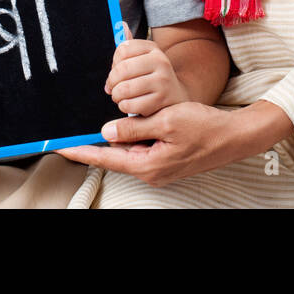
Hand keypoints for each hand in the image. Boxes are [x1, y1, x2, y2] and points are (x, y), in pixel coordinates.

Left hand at [57, 102, 238, 186]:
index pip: (107, 158)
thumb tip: (106, 132)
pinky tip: (123, 126)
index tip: (61, 145)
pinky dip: (130, 139)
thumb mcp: (166, 121)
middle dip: (94, 144)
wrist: (232, 137)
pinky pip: (140, 150)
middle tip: (71, 133)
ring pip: (127, 153)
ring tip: (93, 128)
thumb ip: (134, 129)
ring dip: (114, 140)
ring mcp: (158, 168)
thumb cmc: (204, 127)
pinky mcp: (165, 161)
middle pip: (115, 157)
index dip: (82, 150)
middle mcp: (151, 172)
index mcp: (149, 165)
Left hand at [105, 26, 189, 116]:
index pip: (122, 50)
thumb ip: (130, 45)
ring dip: (116, 96)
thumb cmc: (152, 77)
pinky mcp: (161, 100)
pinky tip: (130, 105)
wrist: (175, 97)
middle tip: (112, 88)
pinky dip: (124, 106)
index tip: (116, 71)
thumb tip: (121, 24)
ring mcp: (163, 81)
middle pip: (121, 69)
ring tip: (120, 97)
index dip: (114, 63)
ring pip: (124, 89)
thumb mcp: (143, 59)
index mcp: (153, 48)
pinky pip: (130, 105)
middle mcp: (160, 61)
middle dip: (112, 82)